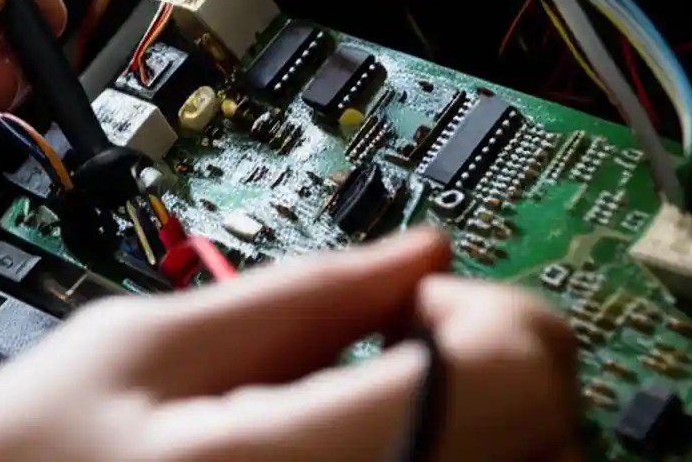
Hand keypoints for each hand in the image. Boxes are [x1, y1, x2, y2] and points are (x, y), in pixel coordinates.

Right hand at [0, 229, 580, 461]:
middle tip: (390, 342)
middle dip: (489, 364)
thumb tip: (418, 250)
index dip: (490, 308)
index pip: (512, 375)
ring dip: (478, 422)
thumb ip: (300, 293)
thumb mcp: (140, 345)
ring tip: (367, 401)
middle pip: (550, 441)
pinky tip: (363, 448)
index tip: (414, 296)